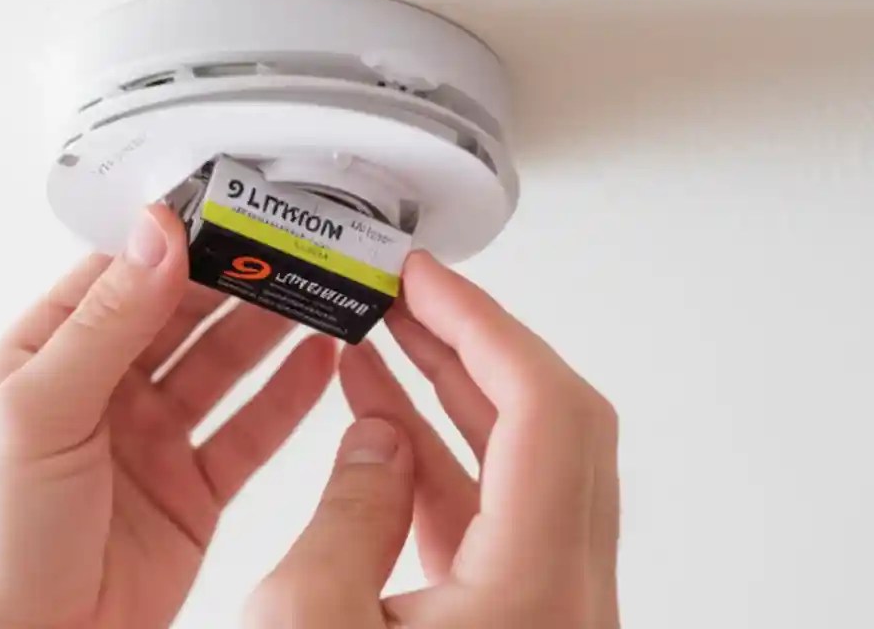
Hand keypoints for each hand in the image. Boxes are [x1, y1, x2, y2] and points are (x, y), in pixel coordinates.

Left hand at [0, 206, 336, 627]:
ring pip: (225, 364)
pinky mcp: (192, 489)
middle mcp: (106, 389)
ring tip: (319, 289)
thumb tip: (155, 235)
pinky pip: (250, 430)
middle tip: (295, 246)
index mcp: (53, 355)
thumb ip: (106, 321)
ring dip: (272, 326)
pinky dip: (287, 396)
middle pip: (186, 312)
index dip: (184, 239)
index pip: (128, 272)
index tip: (238, 210)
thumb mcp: (41, 411)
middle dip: (240, 277)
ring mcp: (153, 438)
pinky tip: (317, 362)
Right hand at [246, 252, 619, 627]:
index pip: (544, 411)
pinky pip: (488, 511)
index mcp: (538, 591)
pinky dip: (436, 454)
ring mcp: (545, 611)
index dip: (482, 324)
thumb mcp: (308, 625)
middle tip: (414, 291)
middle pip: (552, 425)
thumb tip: (379, 441)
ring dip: (452, 391)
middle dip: (475, 341)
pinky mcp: (512, 623)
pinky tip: (379, 420)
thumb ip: (346, 516)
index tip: (425, 279)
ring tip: (387, 335)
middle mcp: (565, 597)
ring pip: (519, 467)